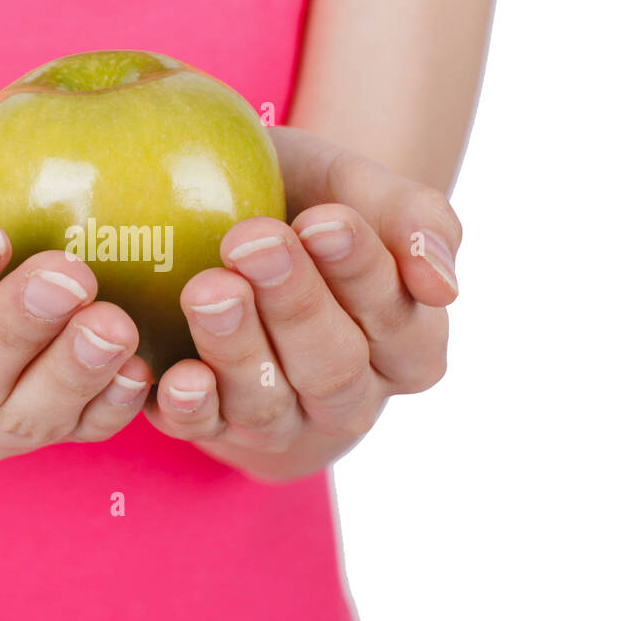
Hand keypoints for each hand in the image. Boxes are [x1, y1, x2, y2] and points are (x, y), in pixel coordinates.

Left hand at [145, 127, 460, 481]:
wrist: (225, 219)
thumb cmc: (303, 205)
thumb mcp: (356, 188)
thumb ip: (413, 218)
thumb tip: (442, 285)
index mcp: (407, 345)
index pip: (397, 319)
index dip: (361, 271)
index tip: (322, 220)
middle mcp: (349, 396)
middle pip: (333, 366)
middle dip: (294, 303)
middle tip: (252, 242)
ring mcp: (281, 420)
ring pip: (266, 403)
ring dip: (236, 348)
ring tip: (208, 289)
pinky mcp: (214, 430)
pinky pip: (203, 431)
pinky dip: (190, 408)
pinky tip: (177, 377)